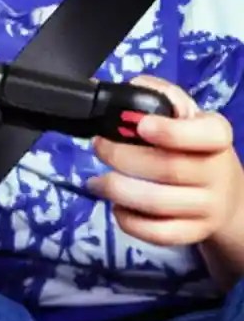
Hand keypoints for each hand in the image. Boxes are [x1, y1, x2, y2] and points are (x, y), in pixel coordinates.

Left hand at [88, 75, 243, 245]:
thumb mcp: (182, 116)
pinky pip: (158, 233)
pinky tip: (117, 206)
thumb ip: (157, 96)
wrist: (223, 196)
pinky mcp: (194, 232)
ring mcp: (208, 207)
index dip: (172, 132)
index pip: (207, 134)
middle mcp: (217, 172)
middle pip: (168, 169)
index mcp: (216, 136)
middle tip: (99, 147)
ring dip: (117, 190)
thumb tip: (129, 87)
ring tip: (97, 181)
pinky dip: (129, 221)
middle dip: (122, 157)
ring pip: (158, 203)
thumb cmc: (191, 148)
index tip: (141, 125)